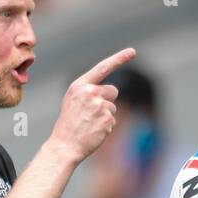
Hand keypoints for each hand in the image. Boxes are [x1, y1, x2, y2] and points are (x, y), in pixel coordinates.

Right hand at [49, 48, 135, 163]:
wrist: (64, 145)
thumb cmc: (69, 124)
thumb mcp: (73, 100)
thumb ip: (89, 91)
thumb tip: (113, 90)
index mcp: (79, 85)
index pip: (103, 68)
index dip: (120, 58)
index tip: (133, 52)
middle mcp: (90, 92)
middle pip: (113, 91)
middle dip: (107, 100)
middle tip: (91, 114)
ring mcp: (99, 106)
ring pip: (113, 108)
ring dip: (105, 116)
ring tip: (89, 124)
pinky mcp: (107, 119)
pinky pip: (113, 120)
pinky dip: (106, 127)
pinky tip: (93, 131)